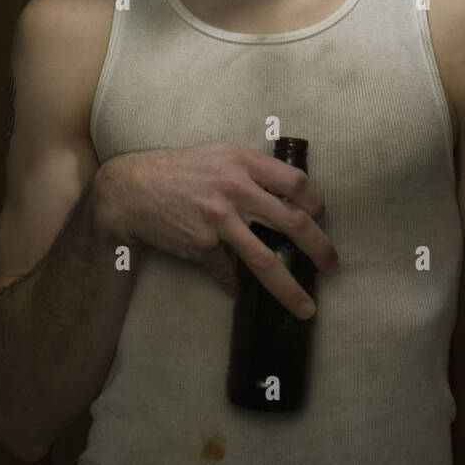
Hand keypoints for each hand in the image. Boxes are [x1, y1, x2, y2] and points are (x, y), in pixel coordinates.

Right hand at [96, 143, 337, 317]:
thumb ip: (251, 172)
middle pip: (293, 222)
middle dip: (320, 248)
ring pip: (267, 261)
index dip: (317, 203)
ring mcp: (219, 220)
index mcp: (243, 162)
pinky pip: (228, 274)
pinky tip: (236, 290)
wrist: (131, 190)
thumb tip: (287, 198)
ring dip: (291, 289)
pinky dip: (234, 285)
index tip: (323, 219)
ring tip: (307, 308)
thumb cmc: (179, 171)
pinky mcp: (202, 246)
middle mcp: (235, 189)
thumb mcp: (218, 156)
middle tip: (333, 266)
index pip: (296, 182)